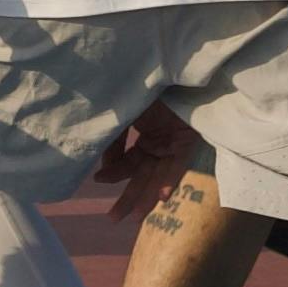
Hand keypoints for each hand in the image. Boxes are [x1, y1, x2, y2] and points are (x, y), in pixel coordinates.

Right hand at [89, 94, 204, 234]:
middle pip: (143, 175)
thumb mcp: (121, 115)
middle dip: (129, 197)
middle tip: (113, 219)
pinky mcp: (187, 140)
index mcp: (144, 135)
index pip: (128, 162)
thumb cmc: (140, 87)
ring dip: (147, 196)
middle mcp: (159, 142)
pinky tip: (162, 197)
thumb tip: (105, 171)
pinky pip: (179, 164)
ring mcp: (173, 142)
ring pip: (159, 175)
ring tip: (134, 217)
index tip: (99, 180)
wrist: (163, 67)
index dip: (114, 172)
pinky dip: (170, 179)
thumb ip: (114, 143)